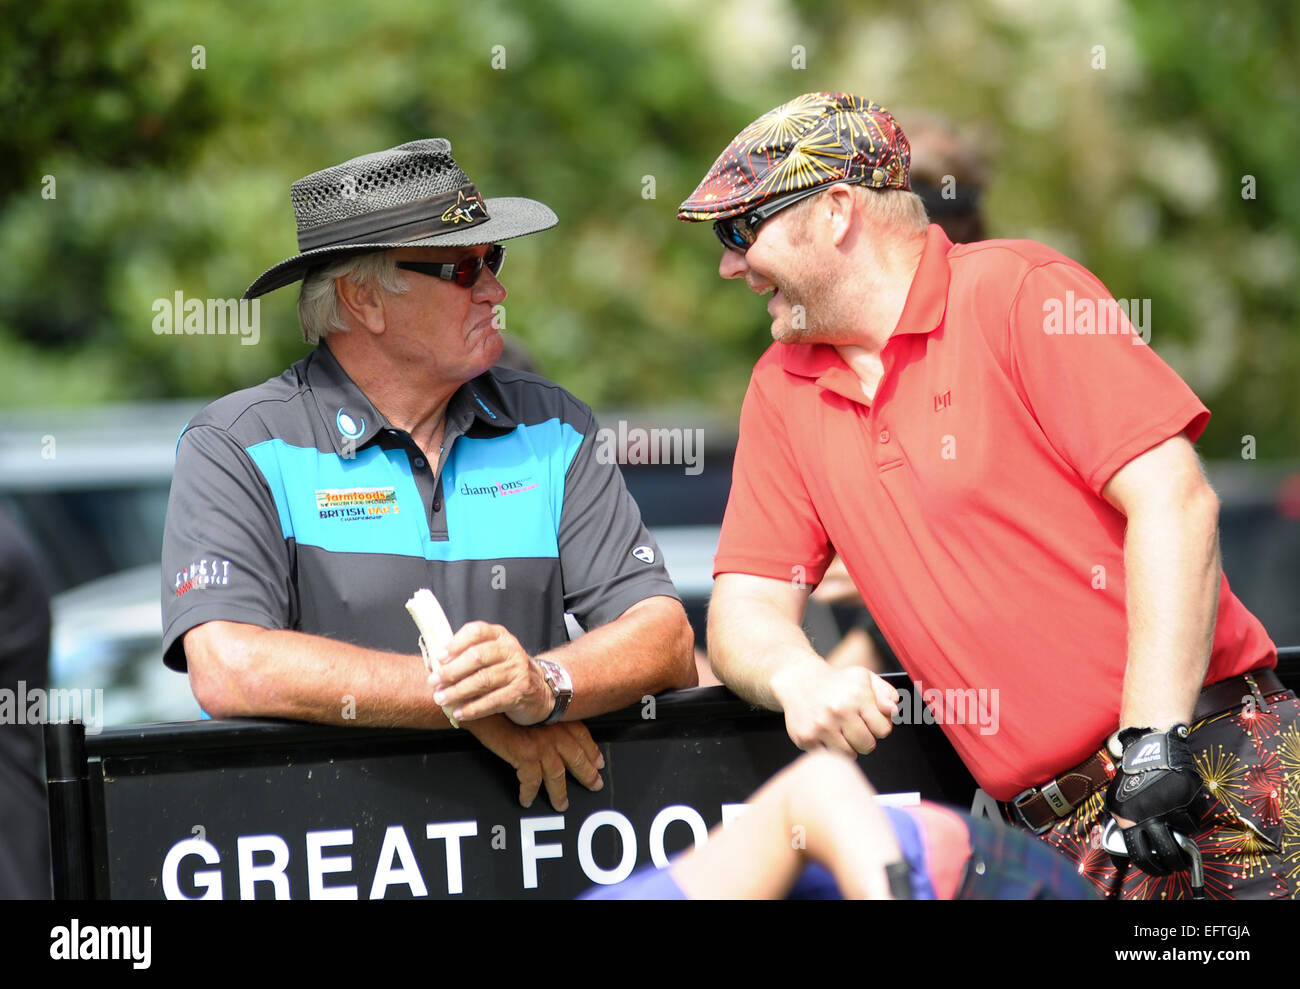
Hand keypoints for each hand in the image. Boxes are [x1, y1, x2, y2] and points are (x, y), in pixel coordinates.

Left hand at [428, 621, 552, 724]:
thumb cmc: (506, 673)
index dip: (455, 644)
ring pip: (483, 680)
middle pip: (477, 656)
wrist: (540, 691)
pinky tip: (459, 713)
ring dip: (458, 691)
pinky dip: (473, 708)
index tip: (438, 658)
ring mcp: (518, 670)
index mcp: (499, 636)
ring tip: (441, 699)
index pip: (476, 632)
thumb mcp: (491, 657)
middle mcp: (510, 649)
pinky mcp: (521, 691)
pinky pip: (493, 700)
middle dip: (452, 671)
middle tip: (434, 682)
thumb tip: (434, 666)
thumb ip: (466, 657)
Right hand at [466, 715, 603, 810]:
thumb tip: (550, 732)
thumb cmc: (504, 704)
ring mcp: (542, 744)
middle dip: (587, 774)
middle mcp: (554, 731)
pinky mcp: (526, 755)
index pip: (582, 735)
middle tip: (594, 785)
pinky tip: (527, 799)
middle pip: (577, 758)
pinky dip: (529, 793)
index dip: (592, 750)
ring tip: (561, 804)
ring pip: (557, 776)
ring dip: (560, 793)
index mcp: (557, 718)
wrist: (484, 702)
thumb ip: (543, 718)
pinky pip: (531, 782)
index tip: (598, 761)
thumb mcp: (532, 707)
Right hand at [771, 662, 899, 755]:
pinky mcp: (806, 737)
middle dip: (864, 738)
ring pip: (850, 754)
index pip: (884, 730)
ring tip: (839, 729)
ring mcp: (821, 726)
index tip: (868, 718)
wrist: (799, 681)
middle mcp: (839, 710)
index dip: (878, 725)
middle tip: (853, 725)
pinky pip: (829, 755)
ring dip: (848, 745)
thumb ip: (886, 693)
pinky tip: (824, 731)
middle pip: (868, 745)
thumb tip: (894, 711)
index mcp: (857, 695)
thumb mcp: (865, 679)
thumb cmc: (837, 682)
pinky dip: (829, 747)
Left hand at [1105, 725, 1208, 875]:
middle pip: (1169, 852)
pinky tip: (1184, 803)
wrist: (1149, 749)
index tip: (1160, 869)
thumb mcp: (1116, 802)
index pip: (1141, 855)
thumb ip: (1121, 826)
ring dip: (1185, 829)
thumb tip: (1119, 859)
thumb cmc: (1132, 777)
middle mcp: (1151, 816)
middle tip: (1178, 862)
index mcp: (1130, 819)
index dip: (1153, 867)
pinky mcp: (1189, 795)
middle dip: (1175, 862)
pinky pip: (1197, 815)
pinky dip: (1193, 813)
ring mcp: (1172, 806)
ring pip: (1187, 831)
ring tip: (1177, 818)